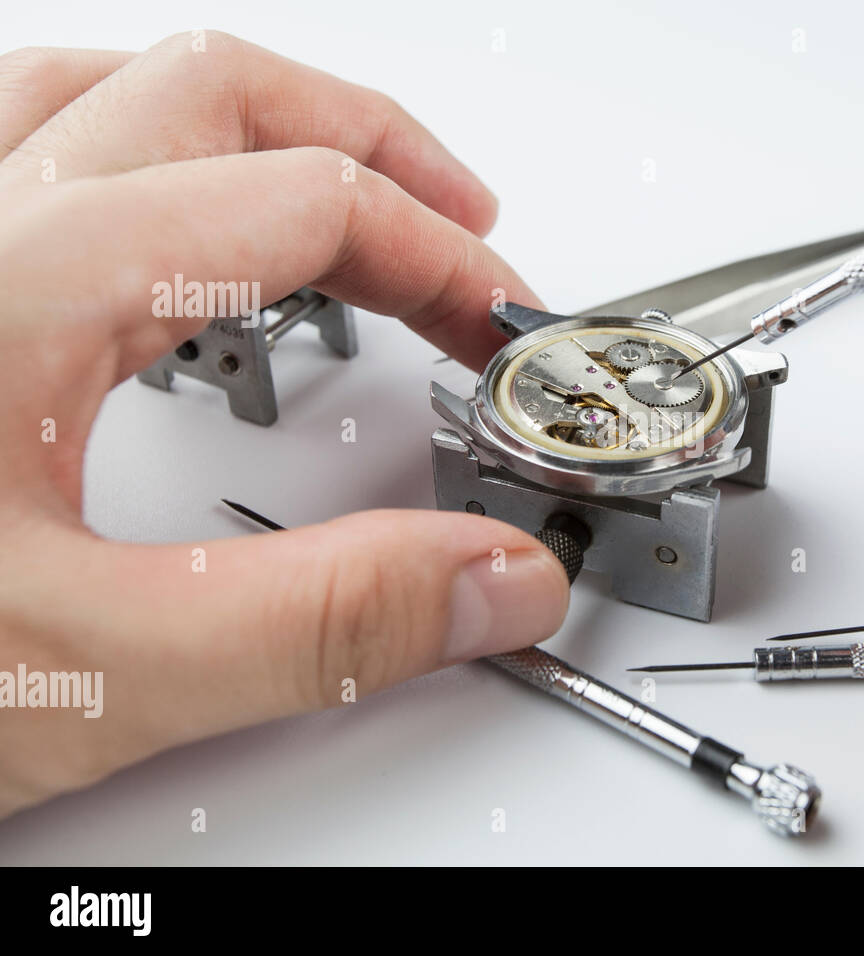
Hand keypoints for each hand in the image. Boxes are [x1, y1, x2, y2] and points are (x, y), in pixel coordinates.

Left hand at [0, 33, 568, 817]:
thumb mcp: (90, 670)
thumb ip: (326, 628)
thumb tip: (487, 585)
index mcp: (14, 280)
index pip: (303, 198)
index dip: (435, 250)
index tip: (493, 317)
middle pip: (217, 88)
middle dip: (374, 148)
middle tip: (460, 227)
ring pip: (109, 89)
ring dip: (255, 127)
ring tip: (339, 192)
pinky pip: (24, 142)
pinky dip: (139, 155)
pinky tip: (163, 222)